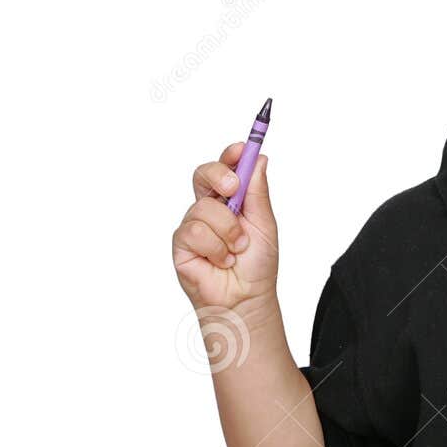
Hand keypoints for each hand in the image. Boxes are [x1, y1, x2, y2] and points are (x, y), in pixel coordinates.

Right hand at [172, 143, 278, 315]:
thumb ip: (258, 193)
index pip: (226, 169)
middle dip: (220, 176)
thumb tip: (259, 159)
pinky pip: (196, 232)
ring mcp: (193, 224)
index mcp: (231, 200)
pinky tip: (221, 261)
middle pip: (203, 174)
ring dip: (228, 231)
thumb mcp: (264, 224)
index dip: (231, 155)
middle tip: (234, 189)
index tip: (242, 148)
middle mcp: (209, 208)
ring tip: (236, 250)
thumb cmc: (256, 266)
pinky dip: (216, 248)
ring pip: (205, 208)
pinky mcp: (182, 244)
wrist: (246, 299)